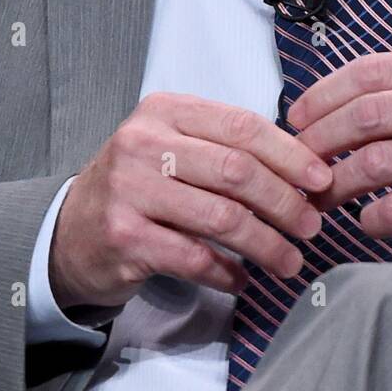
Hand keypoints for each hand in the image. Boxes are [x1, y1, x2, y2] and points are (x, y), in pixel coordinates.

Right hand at [50, 92, 332, 309]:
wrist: (70, 229)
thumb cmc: (138, 184)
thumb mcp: (173, 145)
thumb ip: (226, 147)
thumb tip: (302, 167)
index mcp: (165, 111)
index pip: (242, 126)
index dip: (289, 154)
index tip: (321, 178)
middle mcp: (144, 143)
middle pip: (236, 170)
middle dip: (284, 201)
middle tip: (311, 225)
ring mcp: (130, 190)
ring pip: (221, 217)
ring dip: (266, 243)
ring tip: (289, 260)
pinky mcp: (124, 238)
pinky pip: (194, 257)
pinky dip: (227, 272)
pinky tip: (242, 280)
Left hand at [287, 52, 391, 276]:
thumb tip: (338, 103)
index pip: (371, 71)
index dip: (323, 93)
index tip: (298, 115)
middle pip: (365, 113)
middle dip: (319, 138)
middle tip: (300, 159)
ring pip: (375, 161)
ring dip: (335, 183)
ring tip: (321, 196)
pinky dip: (369, 218)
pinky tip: (365, 220)